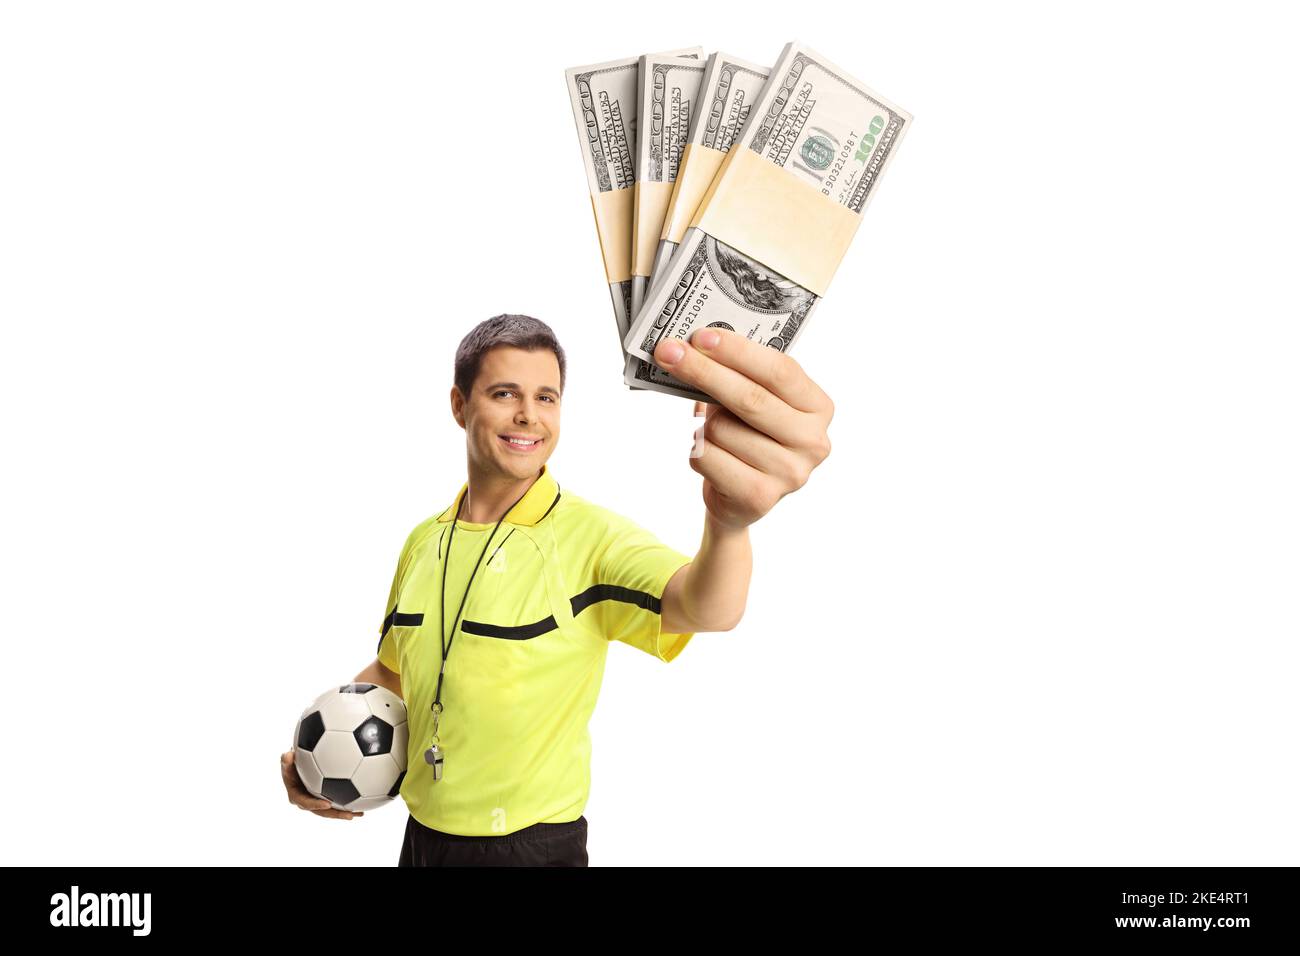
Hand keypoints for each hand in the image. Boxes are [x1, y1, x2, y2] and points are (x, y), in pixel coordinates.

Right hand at [281, 749, 363, 819]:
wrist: (296, 765)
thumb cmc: (291, 762)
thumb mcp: (286, 762)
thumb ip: (286, 760)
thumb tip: (287, 755)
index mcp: (297, 796)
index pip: (306, 803)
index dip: (316, 805)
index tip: (327, 803)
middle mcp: (308, 801)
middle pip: (322, 811)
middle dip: (336, 814)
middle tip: (350, 815)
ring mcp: (317, 800)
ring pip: (331, 809)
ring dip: (345, 812)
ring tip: (360, 813)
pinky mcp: (325, 797)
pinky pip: (337, 801)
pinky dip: (348, 802)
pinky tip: (362, 802)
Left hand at [652, 327, 832, 530]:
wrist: (739, 498)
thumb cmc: (746, 435)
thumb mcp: (754, 400)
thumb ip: (739, 375)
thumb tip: (694, 347)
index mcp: (818, 408)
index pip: (781, 371)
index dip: (738, 351)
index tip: (701, 336)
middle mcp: (813, 442)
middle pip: (751, 398)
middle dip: (704, 371)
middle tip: (669, 352)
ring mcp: (790, 473)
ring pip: (722, 429)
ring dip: (703, 425)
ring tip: (711, 432)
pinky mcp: (760, 497)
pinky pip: (707, 457)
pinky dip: (697, 450)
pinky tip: (711, 455)